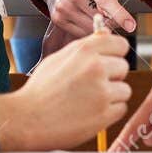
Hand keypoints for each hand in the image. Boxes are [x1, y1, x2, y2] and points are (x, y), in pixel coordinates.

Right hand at [0, 31, 131, 150]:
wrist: (27, 119)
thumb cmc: (41, 89)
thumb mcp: (59, 58)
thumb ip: (86, 47)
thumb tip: (106, 33)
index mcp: (85, 50)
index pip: (121, 45)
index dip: (114, 54)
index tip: (108, 62)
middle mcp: (96, 68)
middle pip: (124, 67)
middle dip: (112, 76)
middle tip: (90, 86)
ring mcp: (102, 92)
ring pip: (124, 90)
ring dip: (111, 96)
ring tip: (88, 101)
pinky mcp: (104, 114)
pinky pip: (121, 109)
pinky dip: (109, 113)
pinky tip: (90, 113)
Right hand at [38, 0, 136, 36]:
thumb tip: (114, 11)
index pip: (104, 0)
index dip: (119, 14)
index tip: (131, 26)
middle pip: (99, 17)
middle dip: (113, 21)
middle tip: (117, 19)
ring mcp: (62, 7)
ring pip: (90, 27)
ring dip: (101, 27)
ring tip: (103, 18)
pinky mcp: (58, 18)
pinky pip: (80, 33)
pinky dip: (89, 30)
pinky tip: (90, 20)